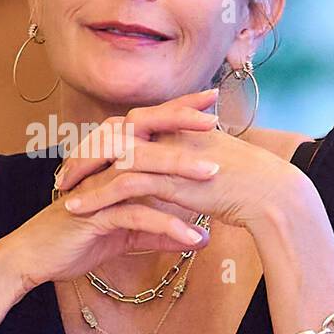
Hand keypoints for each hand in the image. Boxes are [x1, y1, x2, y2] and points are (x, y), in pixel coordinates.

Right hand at [0, 92, 224, 292]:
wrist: (34, 258)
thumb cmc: (76, 238)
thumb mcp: (126, 233)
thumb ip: (160, 230)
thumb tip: (200, 237)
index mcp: (110, 161)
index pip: (146, 127)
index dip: (176, 110)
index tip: (212, 101)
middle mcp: (101, 166)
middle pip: (142, 133)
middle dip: (178, 123)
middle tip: (214, 121)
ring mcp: (96, 188)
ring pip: (139, 169)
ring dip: (178, 171)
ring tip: (213, 176)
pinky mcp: (92, 214)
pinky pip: (133, 215)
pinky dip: (165, 226)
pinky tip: (192, 237)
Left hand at [55, 95, 310, 230]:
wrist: (271, 194)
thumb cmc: (247, 184)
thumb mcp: (208, 164)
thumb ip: (185, 160)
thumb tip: (170, 170)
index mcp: (176, 124)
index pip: (126, 126)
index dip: (101, 142)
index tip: (82, 159)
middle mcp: (168, 130)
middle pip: (111, 135)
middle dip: (83, 154)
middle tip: (63, 174)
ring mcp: (167, 150)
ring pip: (109, 156)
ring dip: (82, 175)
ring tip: (62, 193)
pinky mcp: (168, 176)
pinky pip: (119, 183)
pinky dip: (94, 196)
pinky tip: (76, 209)